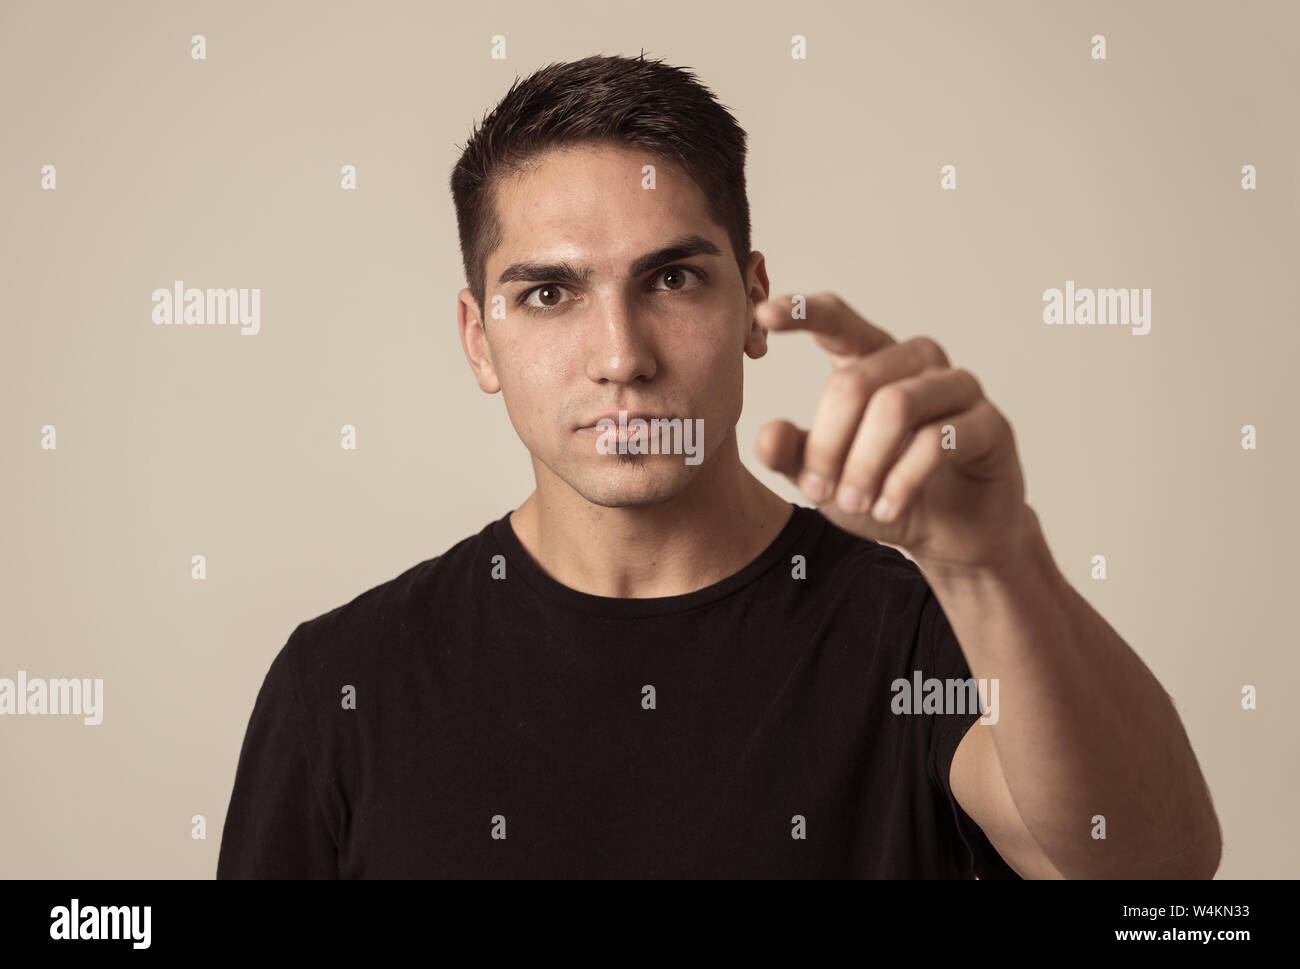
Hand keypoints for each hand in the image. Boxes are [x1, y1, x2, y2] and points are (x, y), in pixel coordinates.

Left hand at [753, 291, 1033, 574]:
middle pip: (856, 381)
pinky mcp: (990, 424)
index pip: (839, 322)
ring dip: (865, 464)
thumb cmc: (883, 494)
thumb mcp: (826, 480)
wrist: (950, 537)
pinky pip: (937, 441)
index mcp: (873, 360)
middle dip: (828, 443)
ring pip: (896, 407)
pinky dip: (902, 482)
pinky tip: (887, 510)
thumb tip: (765, 436)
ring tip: (854, 504)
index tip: (764, 315)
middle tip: (816, 490)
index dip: (804, 313)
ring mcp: (959, 388)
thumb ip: (794, 456)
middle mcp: (918, 362)